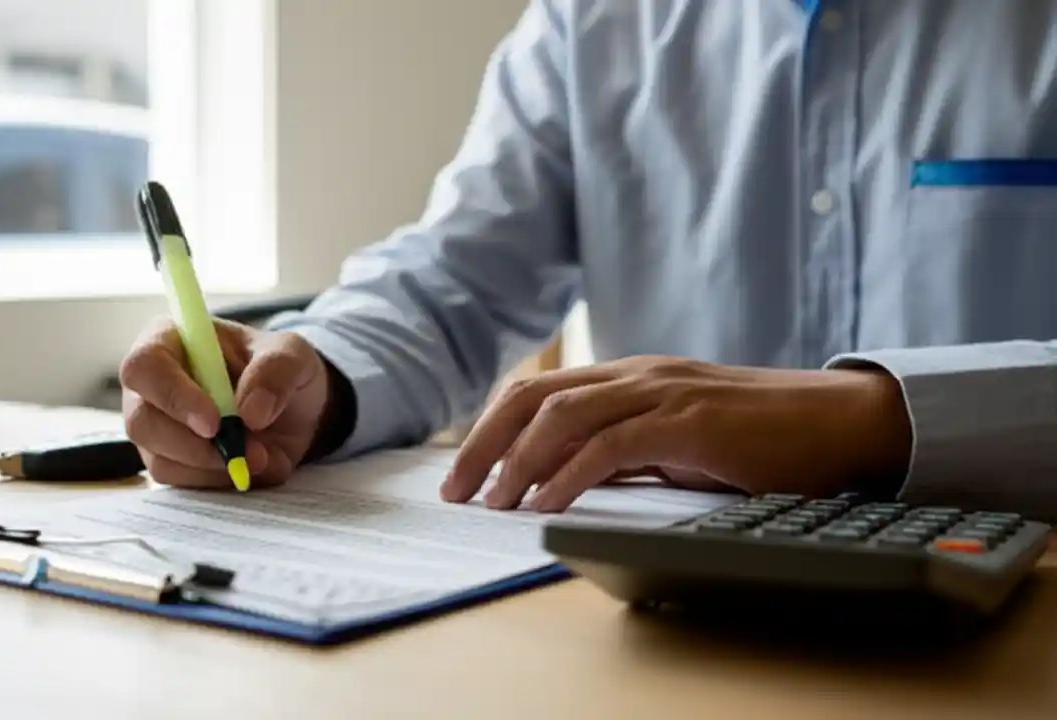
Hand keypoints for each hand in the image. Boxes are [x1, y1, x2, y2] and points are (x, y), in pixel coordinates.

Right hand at [120, 317, 331, 487]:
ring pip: (160, 459)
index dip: (173, 397)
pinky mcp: (169, 460)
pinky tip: (246, 464)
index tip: (214, 423)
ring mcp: (155, 427)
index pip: (145, 366)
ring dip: (213, 466)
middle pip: (141, 422)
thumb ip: (276, 371)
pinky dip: (218, 480)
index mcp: (168, 340)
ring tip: (260, 456)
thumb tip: (251, 412)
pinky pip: (180, 482)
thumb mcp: (292, 354)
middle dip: (194, 446)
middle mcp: (150, 386)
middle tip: (247, 451)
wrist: (291, 409)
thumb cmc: (278, 369)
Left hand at [441, 356, 911, 511]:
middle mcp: (635, 375)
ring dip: (515, 463)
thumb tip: (566, 480)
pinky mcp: (686, 422)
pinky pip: (608, 447)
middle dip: (483, 443)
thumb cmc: (760, 437)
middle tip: (455, 490)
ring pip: (560, 418)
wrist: (838, 422)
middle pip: (532, 398)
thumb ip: (625, 449)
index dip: (492, 427)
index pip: (538, 392)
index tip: (465, 471)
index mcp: (628, 377)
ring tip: (491, 504)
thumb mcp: (677, 439)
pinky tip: (544, 505)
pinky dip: (567, 476)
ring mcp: (660, 393)